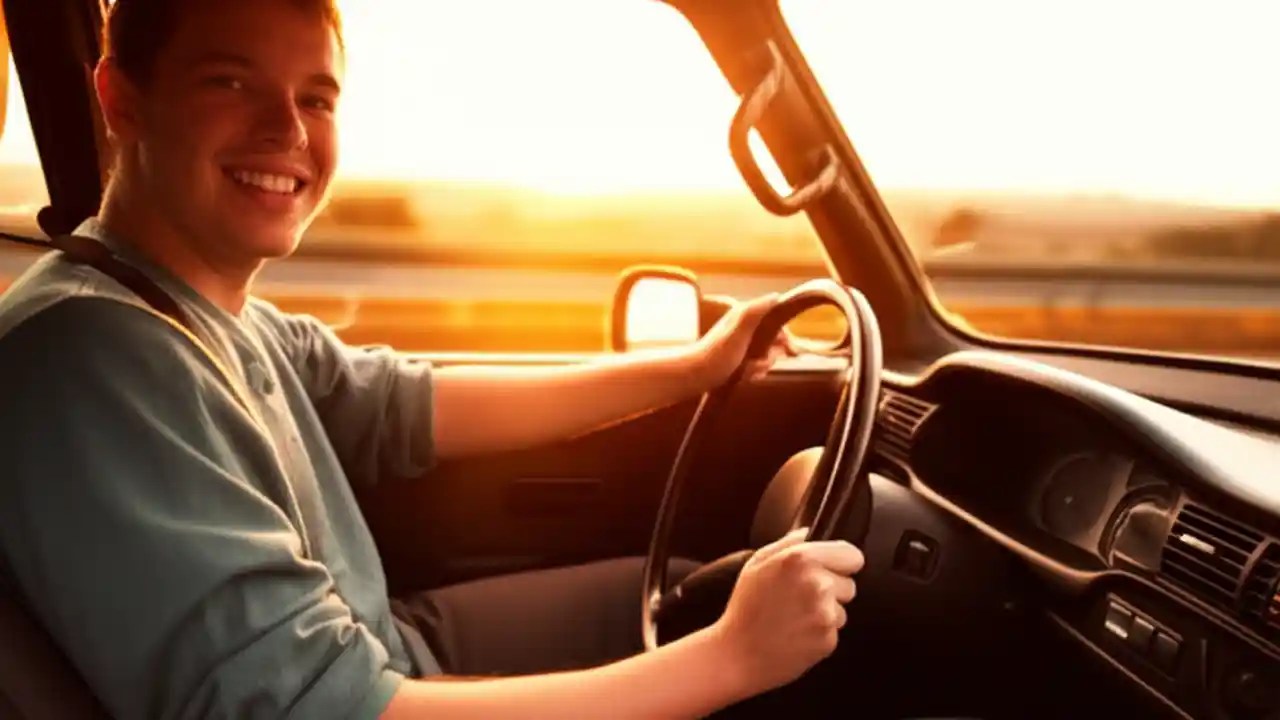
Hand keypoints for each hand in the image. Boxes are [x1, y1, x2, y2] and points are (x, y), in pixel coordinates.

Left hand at [692, 293, 792, 388]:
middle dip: (771, 355)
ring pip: (767, 355)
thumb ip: (756, 312)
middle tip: (758, 363)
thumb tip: (776, 297)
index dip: (786, 335)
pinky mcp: (738, 358)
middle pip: (775, 340)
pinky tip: (744, 376)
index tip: (792, 351)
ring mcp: (742, 343)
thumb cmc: (717, 353)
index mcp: (746, 315)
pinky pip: (758, 366)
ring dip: (761, 366)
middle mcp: (745, 326)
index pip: (778, 319)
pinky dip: (754, 373)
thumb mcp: (739, 329)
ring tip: (748, 371)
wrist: (695, 375)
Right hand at [710, 528, 863, 694]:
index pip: (852, 555)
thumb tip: (809, 532)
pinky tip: (797, 633)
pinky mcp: (828, 639)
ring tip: (796, 617)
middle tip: (801, 598)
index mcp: (801, 559)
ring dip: (826, 613)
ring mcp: (825, 613)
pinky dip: (820, 633)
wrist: (737, 653)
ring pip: (843, 610)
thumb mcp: (756, 564)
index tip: (830, 569)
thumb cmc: (745, 608)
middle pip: (849, 584)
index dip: (841, 562)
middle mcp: (818, 584)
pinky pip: (834, 631)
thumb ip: (787, 543)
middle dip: (832, 590)